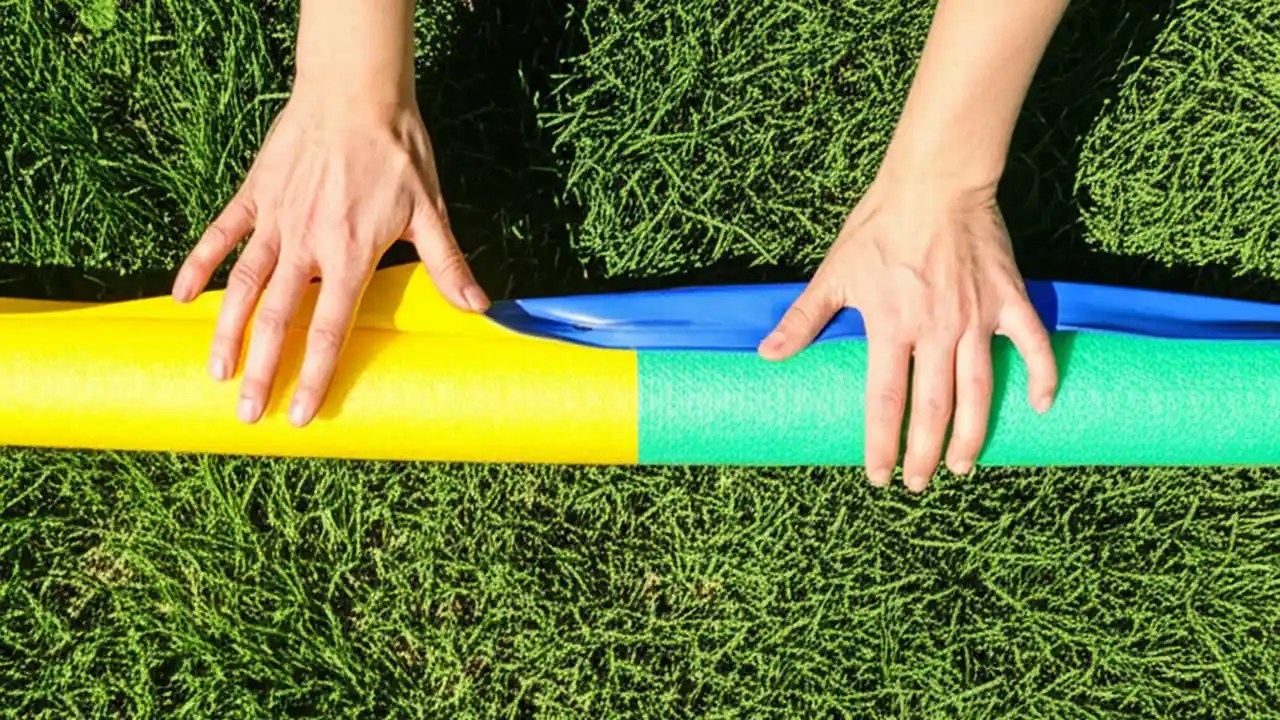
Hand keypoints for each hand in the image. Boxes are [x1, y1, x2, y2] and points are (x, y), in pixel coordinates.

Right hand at [171, 96, 487, 426]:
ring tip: (215, 372)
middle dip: (262, 370)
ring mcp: (276, 219)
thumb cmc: (398, 151)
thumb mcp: (430, 211)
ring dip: (227, 330)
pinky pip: (221, 234)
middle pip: (278, 319)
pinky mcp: (255, 193)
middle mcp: (306, 244)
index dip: (313, 376)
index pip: (328, 330)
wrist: (356, 92)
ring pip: (244, 284)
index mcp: (350, 254)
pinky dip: (199, 264)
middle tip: (247, 413)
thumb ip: (448, 265)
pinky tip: (181, 296)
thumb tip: (480, 308)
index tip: (300, 415)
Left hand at [758, 170, 1056, 491]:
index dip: (882, 444)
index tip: (879, 475)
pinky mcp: (1008, 299)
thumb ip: (803, 319)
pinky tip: (1040, 406)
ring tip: (962, 466)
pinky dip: (1040, 376)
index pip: (885, 402)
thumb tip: (767, 355)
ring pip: (979, 390)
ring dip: (972, 434)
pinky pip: (1033, 345)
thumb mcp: (834, 272)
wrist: (935, 182)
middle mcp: (936, 330)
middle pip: (933, 409)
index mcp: (891, 326)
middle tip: (918, 483)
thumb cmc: (879, 226)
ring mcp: (977, 317)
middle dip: (924, 453)